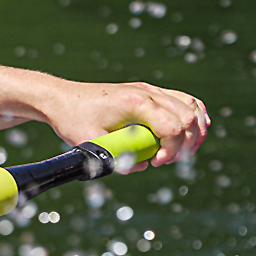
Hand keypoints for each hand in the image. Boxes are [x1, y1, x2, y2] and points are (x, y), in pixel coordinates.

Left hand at [36, 78, 207, 168]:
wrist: (61, 98)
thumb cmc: (73, 119)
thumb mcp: (90, 143)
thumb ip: (115, 159)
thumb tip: (140, 166)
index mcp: (135, 103)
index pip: (174, 127)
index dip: (171, 151)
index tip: (155, 162)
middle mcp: (147, 92)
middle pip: (189, 117)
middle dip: (185, 145)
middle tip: (163, 160)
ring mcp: (150, 89)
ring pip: (191, 105)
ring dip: (194, 131)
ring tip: (182, 151)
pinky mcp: (149, 92)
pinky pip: (183, 99)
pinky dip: (194, 114)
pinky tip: (194, 130)